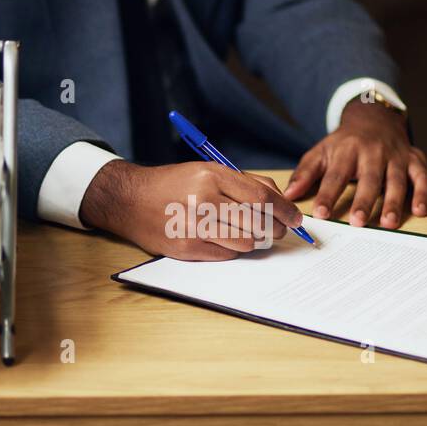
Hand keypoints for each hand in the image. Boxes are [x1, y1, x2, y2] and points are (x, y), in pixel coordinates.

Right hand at [79, 160, 304, 259]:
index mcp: (212, 175)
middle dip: (275, 230)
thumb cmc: (174, 184)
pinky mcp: (186, 247)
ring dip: (254, 241)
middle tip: (279, 232)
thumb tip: (280, 199)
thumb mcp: (207, 170)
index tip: (296, 220)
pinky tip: (223, 240)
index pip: (262, 196)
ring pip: (246, 242)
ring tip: (249, 234)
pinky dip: (233, 250)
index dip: (285, 211)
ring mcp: (194, 225)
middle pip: (258, 222)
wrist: (130, 200)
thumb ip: (244, 182)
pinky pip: (227, 255)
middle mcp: (203, 199)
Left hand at [283, 99, 426, 228]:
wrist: (374, 118)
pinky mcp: (414, 159)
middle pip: (369, 179)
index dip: (328, 194)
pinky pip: (421, 176)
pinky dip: (423, 193)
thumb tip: (288, 196)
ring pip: (397, 180)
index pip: (336, 175)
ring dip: (394, 202)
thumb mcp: (321, 151)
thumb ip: (305, 173)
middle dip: (364, 201)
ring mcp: (396, 156)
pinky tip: (419, 211)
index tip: (321, 213)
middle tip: (358, 223)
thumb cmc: (344, 143)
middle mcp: (373, 152)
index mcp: (347, 150)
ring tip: (389, 223)